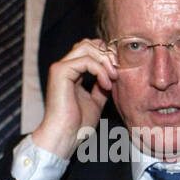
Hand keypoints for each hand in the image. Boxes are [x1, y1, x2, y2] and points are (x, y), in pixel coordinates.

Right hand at [30, 39, 116, 160]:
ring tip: (113, 78)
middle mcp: (64, 66)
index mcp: (71, 72)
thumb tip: (113, 75)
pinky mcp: (60, 72)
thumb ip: (101, 86)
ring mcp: (60, 67)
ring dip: (105, 61)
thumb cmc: (77, 124)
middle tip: (118, 72)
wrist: (65, 136)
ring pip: (87, 47)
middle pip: (89, 43)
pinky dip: (100, 71)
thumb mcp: (95, 101)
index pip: (90, 49)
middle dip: (108, 54)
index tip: (119, 71)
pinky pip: (86, 61)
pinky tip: (106, 85)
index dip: (107, 55)